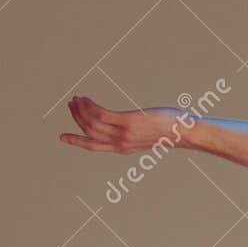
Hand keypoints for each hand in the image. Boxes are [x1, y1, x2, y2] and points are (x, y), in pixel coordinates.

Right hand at [60, 95, 184, 154]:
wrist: (185, 132)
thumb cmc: (169, 131)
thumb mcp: (147, 134)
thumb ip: (133, 132)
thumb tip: (129, 123)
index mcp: (124, 148)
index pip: (94, 147)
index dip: (77, 141)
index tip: (62, 137)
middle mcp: (121, 143)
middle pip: (90, 132)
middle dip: (77, 118)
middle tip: (72, 103)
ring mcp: (124, 134)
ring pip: (92, 123)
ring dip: (81, 110)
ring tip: (77, 98)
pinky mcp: (129, 122)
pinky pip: (101, 115)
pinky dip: (90, 106)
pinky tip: (86, 98)